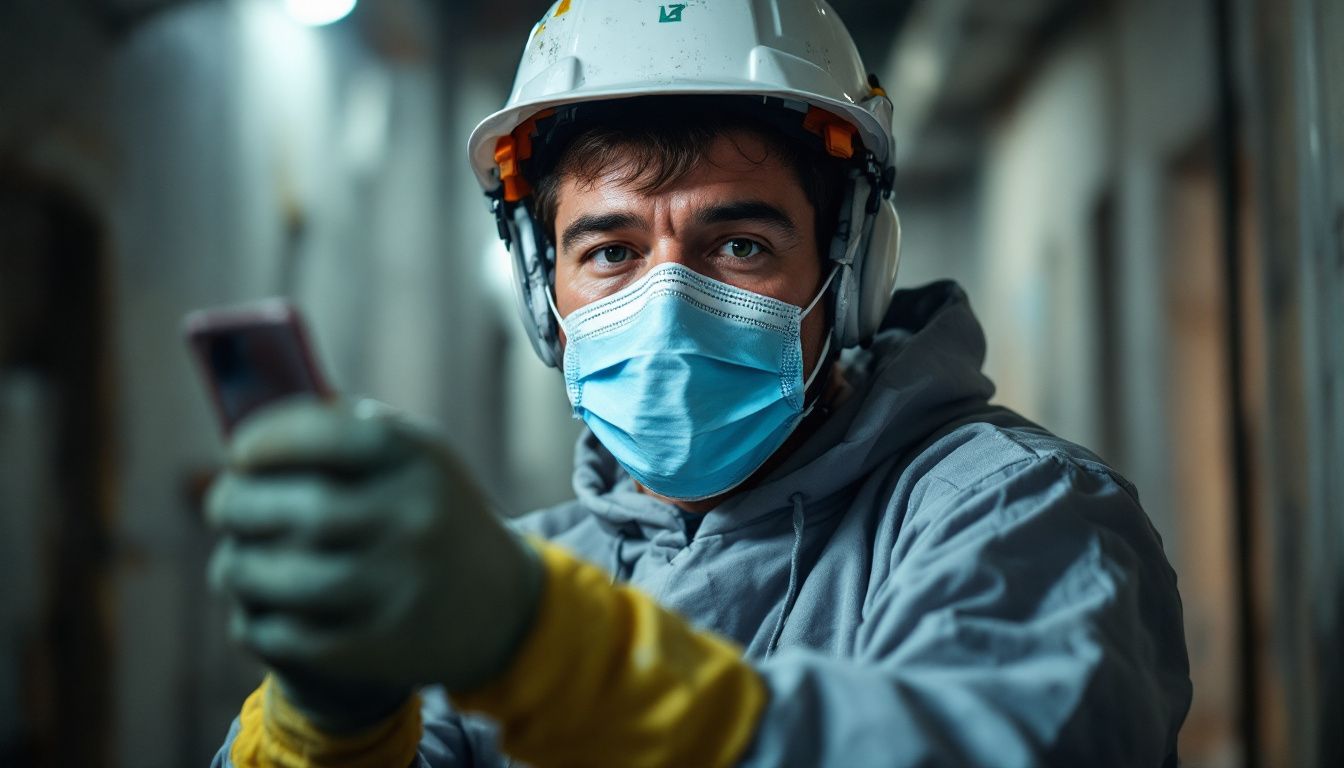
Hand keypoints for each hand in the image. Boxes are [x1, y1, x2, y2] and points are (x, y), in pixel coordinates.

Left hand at [206, 397, 542, 726]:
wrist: (500, 605)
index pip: (327, 435)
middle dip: (237, 503)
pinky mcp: (385, 645)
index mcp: (420, 461)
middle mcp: (415, 519)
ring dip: (236, 567)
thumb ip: (346, 431)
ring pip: (287, 579)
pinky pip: (293, 636)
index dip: (266, 440)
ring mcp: (401, 585)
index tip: (239, 452)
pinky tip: (258, 608)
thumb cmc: (432, 514)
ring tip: (233, 561)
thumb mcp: (416, 460)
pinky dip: (260, 621)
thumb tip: (254, 431)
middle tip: (221, 505)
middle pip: (300, 508)